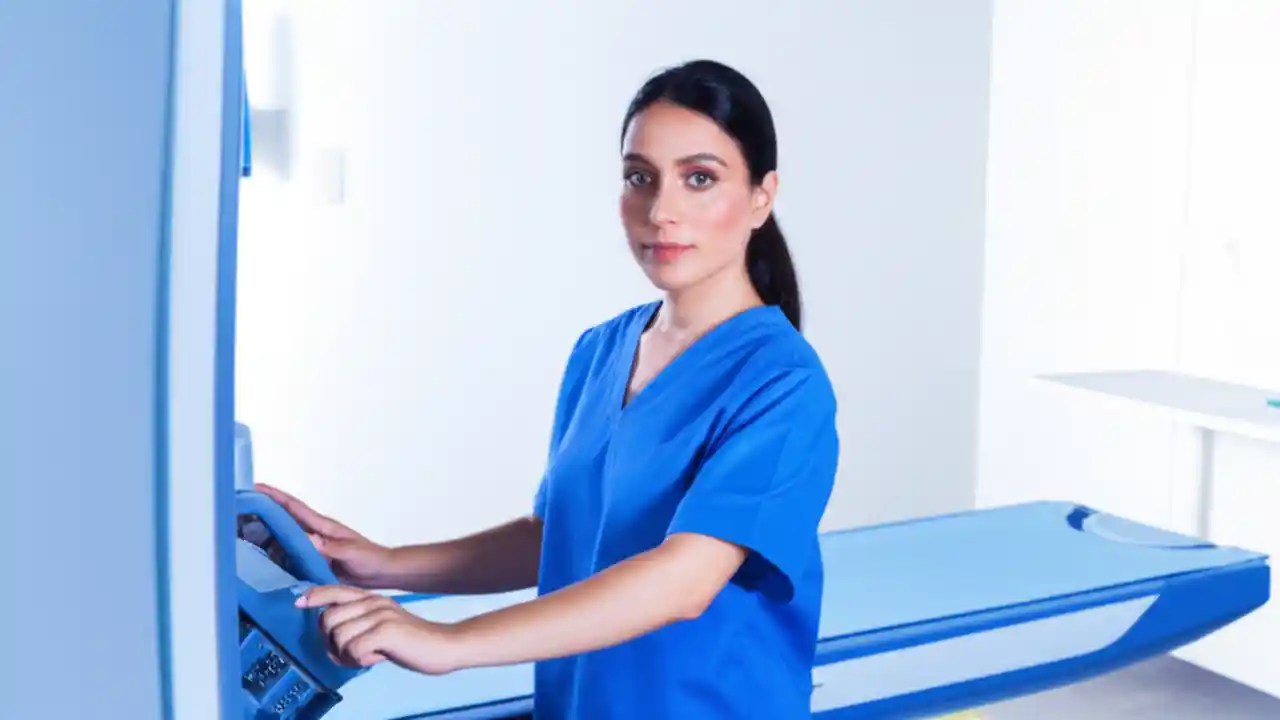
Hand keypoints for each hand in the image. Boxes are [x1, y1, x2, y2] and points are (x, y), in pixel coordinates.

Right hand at [256, 484, 391, 588]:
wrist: (382, 573)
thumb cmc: (370, 558)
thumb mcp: (349, 552)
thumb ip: (329, 547)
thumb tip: (305, 539)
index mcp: (322, 527)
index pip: (294, 507)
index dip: (274, 496)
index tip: (255, 487)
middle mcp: (315, 534)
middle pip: (285, 519)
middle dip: (264, 512)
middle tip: (240, 510)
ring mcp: (314, 548)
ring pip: (285, 538)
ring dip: (267, 535)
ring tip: (244, 535)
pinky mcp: (315, 562)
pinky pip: (291, 556)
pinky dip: (277, 555)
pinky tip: (265, 561)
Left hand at [297, 585, 463, 674]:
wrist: (444, 645)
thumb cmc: (411, 642)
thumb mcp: (383, 627)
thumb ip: (360, 625)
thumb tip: (331, 639)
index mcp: (371, 598)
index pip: (335, 591)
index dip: (314, 596)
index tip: (299, 602)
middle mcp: (373, 601)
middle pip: (328, 619)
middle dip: (331, 643)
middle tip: (350, 654)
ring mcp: (379, 614)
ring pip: (338, 636)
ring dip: (346, 655)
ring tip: (366, 658)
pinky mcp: (385, 630)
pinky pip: (352, 648)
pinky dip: (359, 660)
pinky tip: (376, 659)